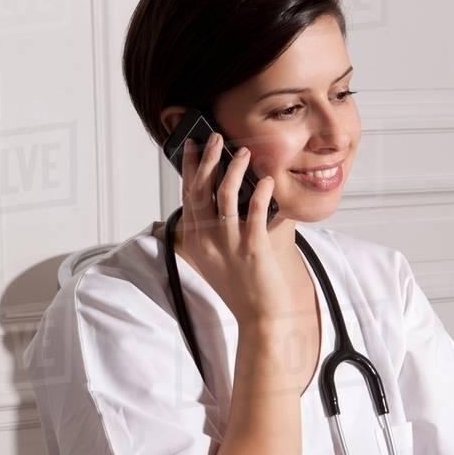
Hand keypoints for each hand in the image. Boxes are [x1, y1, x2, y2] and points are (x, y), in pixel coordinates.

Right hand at [177, 134, 290, 328]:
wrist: (260, 318)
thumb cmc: (241, 288)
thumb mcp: (215, 259)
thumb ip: (210, 232)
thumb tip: (219, 197)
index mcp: (196, 240)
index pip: (188, 195)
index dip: (188, 167)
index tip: (190, 144)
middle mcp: (207, 240)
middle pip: (201, 189)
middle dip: (207, 158)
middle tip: (215, 137)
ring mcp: (228, 244)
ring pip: (224, 195)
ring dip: (233, 169)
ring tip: (243, 152)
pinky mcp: (252, 249)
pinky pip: (254, 212)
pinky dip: (259, 192)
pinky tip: (265, 179)